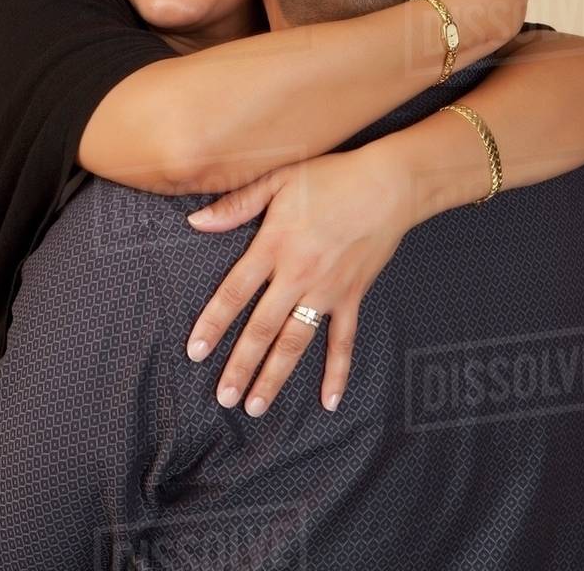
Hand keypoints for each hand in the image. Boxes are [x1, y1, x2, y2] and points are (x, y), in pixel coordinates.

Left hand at [184, 150, 409, 415]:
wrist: (388, 185)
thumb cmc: (331, 177)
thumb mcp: (279, 179)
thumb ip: (237, 204)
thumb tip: (195, 221)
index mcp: (274, 245)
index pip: (235, 292)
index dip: (213, 323)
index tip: (196, 352)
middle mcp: (298, 275)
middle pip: (262, 328)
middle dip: (241, 366)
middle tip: (224, 397)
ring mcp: (327, 291)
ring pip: (296, 342)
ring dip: (275, 376)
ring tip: (256, 406)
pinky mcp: (353, 296)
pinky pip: (343, 341)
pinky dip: (337, 372)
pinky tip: (328, 401)